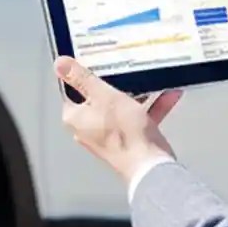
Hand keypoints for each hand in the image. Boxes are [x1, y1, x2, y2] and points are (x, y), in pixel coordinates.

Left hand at [56, 57, 183, 184]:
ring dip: (138, 94)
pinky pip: (138, 118)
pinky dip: (151, 107)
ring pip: (121, 107)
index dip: (84, 74)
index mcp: (76, 117)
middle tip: (127, 68)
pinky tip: (167, 95)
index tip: (98, 60)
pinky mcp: (128, 141)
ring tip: (151, 79)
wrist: (151, 166)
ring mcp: (108, 136)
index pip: (72, 89)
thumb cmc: (125, 134)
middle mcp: (88, 128)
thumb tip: (60, 64)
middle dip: (116, 83)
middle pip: (98, 97)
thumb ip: (82, 79)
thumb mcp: (104, 96)